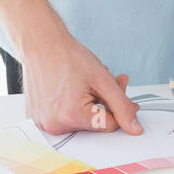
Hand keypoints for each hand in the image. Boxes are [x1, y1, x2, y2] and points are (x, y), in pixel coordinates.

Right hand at [22, 23, 143, 135]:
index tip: (123, 93)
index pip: (109, 125)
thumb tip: (134, 128)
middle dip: (106, 101)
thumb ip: (122, 106)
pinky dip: (75, 103)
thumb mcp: (103, 80)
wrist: (41, 45)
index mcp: (71, 117)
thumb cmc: (67, 57)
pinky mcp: (38, 117)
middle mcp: (54, 125)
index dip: (120, 107)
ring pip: (81, 119)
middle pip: (94, 122)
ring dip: (92, 101)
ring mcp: (44, 122)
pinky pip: (65, 116)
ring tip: (90, 81)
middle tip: (112, 80)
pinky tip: (76, 87)